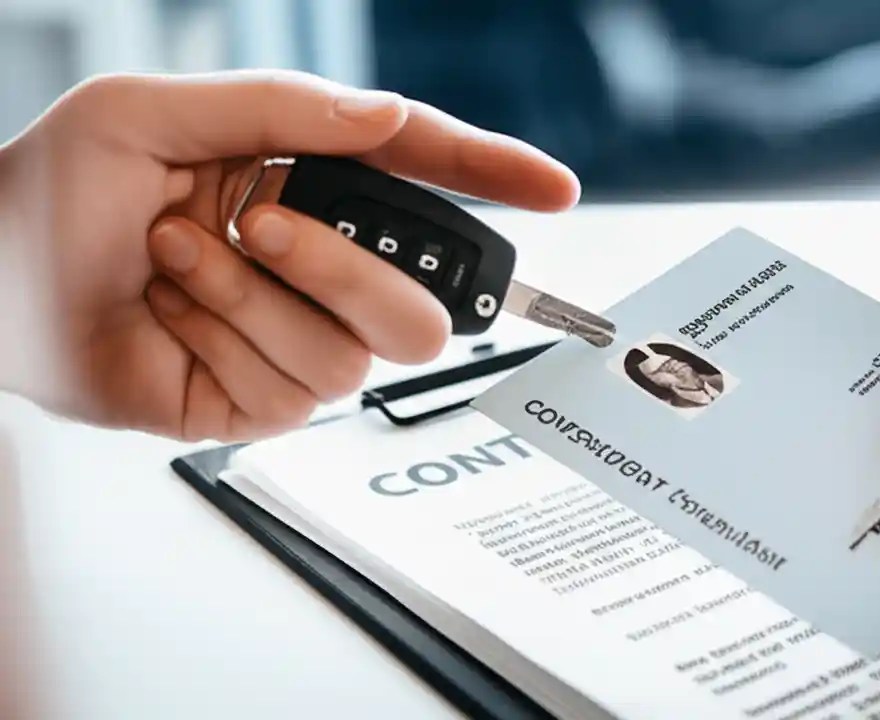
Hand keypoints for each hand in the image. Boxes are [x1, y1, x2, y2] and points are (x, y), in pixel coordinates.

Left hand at [0, 71, 577, 440]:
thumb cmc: (59, 186)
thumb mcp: (157, 111)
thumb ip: (283, 109)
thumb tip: (388, 117)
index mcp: (308, 185)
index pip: (424, 182)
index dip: (494, 181)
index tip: (553, 186)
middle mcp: (317, 268)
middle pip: (417, 305)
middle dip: (344, 267)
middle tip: (259, 223)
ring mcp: (294, 339)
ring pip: (355, 356)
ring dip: (252, 300)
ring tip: (175, 260)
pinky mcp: (260, 401)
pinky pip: (293, 396)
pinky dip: (222, 345)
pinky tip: (172, 318)